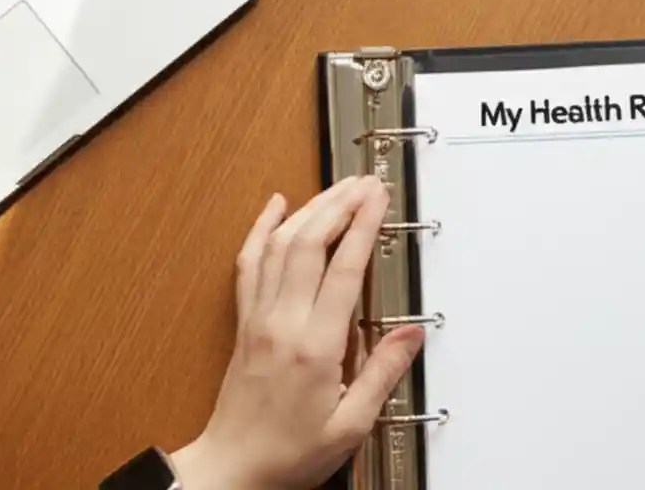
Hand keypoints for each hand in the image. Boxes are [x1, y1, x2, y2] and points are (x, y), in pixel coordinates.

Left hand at [170, 177, 425, 489]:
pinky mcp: (244, 321)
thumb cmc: (288, 453)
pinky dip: (261, 228)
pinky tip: (274, 206)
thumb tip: (411, 334)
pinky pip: (249, 262)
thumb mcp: (352, 424)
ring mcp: (258, 318)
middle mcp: (282, 323)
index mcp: (314, 347)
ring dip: (309, 209)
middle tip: (365, 183)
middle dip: (340, 204)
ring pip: (280, 244)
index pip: (343, 269)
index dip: (363, 226)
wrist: (233, 469)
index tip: (379, 199)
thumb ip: (382, 373)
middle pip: (309, 242)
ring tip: (337, 188)